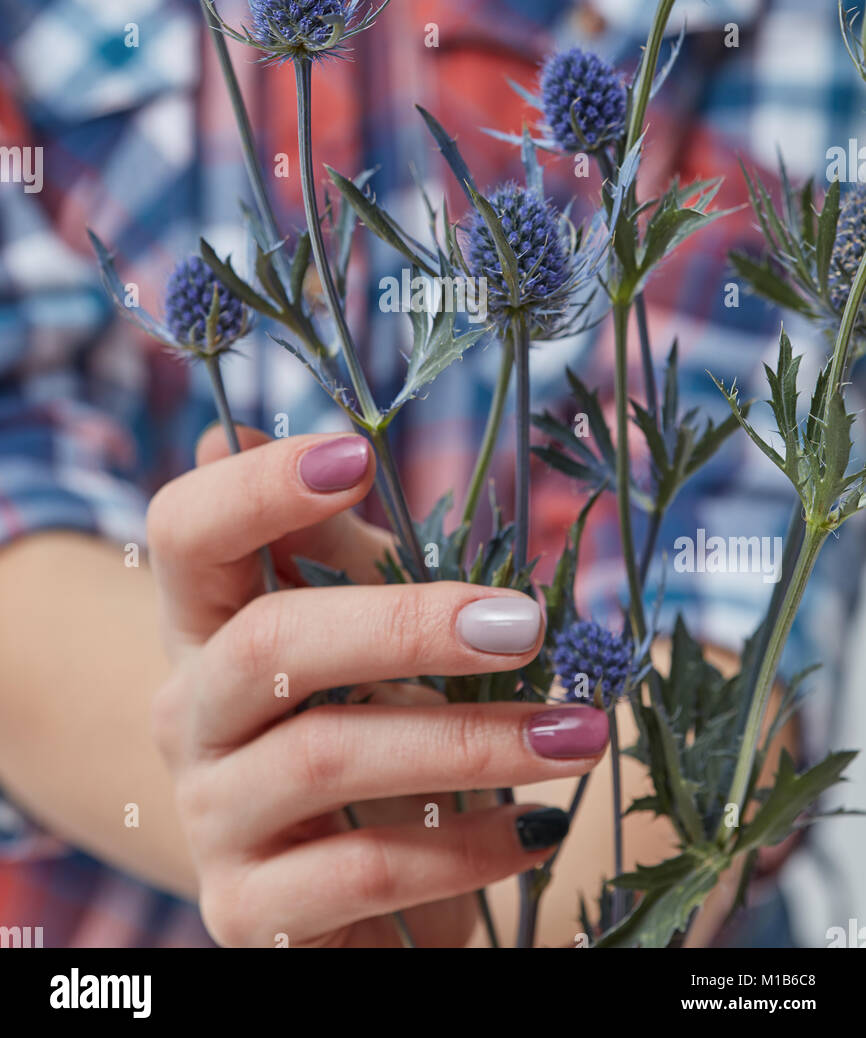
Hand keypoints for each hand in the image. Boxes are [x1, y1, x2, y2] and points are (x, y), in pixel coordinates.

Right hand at [148, 427, 608, 946]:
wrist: (350, 889)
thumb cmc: (369, 720)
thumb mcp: (363, 625)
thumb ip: (331, 543)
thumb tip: (233, 425)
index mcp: (208, 620)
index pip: (187, 531)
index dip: (257, 487)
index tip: (359, 455)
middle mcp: (188, 711)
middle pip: (269, 643)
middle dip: (407, 624)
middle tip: (524, 623)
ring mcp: (212, 815)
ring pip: (327, 756)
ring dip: (472, 741)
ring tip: (576, 734)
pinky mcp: (249, 914)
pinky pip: (362, 871)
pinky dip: (465, 848)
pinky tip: (536, 828)